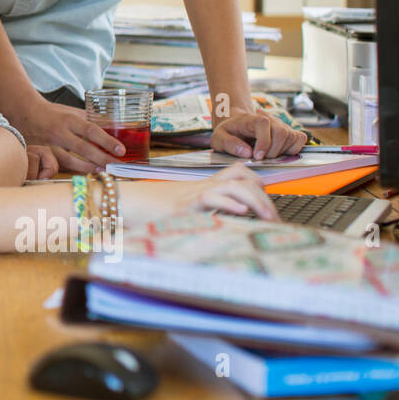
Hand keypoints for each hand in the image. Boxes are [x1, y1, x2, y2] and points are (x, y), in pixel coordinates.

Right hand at [12, 97, 124, 172]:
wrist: (25, 113)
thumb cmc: (53, 113)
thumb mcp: (71, 111)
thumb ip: (90, 120)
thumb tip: (113, 129)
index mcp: (69, 119)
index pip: (91, 130)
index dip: (107, 141)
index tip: (121, 151)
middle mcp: (59, 133)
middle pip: (84, 149)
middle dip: (103, 159)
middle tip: (117, 166)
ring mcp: (50, 145)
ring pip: (71, 162)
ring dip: (89, 168)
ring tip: (104, 171)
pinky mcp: (43, 155)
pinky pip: (61, 166)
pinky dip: (76, 170)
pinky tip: (87, 172)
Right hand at [130, 164, 276, 222]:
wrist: (122, 201)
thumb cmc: (145, 208)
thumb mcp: (178, 210)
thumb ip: (198, 213)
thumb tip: (218, 224)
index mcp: (201, 186)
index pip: (238, 174)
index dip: (258, 184)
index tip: (268, 203)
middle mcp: (201, 186)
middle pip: (243, 179)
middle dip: (265, 197)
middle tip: (275, 218)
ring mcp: (193, 193)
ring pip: (234, 186)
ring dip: (256, 201)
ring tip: (268, 216)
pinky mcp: (184, 204)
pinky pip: (211, 198)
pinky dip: (229, 204)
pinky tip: (241, 212)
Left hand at [211, 110, 307, 159]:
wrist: (236, 124)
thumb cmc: (229, 131)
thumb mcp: (219, 137)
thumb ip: (229, 144)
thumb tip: (247, 153)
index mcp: (252, 119)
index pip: (264, 125)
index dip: (263, 142)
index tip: (256, 156)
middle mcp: (269, 120)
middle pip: (282, 133)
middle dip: (272, 151)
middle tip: (261, 157)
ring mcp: (281, 125)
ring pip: (292, 137)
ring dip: (281, 151)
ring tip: (267, 154)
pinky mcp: (288, 132)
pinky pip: (300, 139)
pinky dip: (293, 149)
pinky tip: (279, 151)